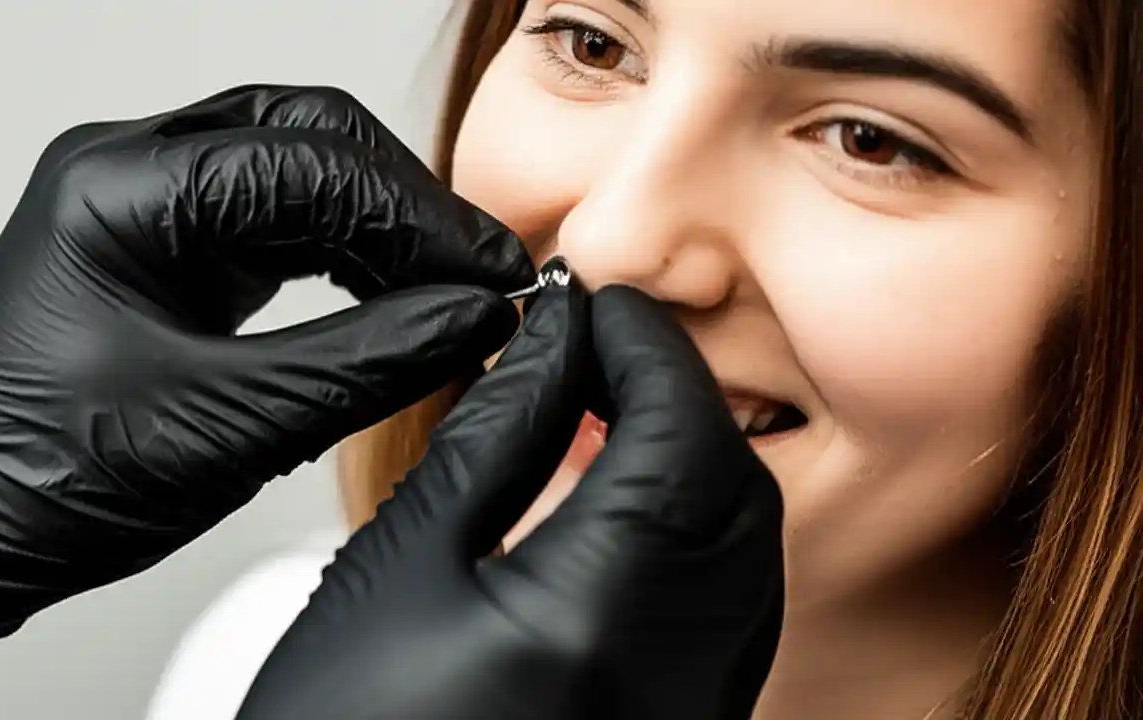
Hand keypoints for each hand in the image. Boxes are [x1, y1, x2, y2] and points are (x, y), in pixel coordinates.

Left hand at [0, 85, 532, 639]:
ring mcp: (144, 199)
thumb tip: (474, 317)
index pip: (312, 165)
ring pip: (297, 167)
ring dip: (380, 224)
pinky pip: (274, 214)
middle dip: (405, 204)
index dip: (419, 219)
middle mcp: (127, 171)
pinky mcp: (166, 240)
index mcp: (122, 194)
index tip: (490, 270)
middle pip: (308, 135)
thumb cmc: (52, 481)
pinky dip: (343, 249)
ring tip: (448, 285)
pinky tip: (392, 289)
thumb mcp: (231, 428)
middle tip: (480, 269)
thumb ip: (369, 363)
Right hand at [237, 269, 785, 719]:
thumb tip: (549, 340)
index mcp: (596, 625)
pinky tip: (631, 495)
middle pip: (733, 488)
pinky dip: (693, 524)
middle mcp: (676, 681)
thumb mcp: (399, 566)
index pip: (679, 438)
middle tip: (600, 344)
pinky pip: (730, 602)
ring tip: (609, 406)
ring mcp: (694, 712)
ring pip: (747, 545)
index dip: (649, 349)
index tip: (597, 302)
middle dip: (677, 395)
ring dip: (692, 455)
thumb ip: (492, 437)